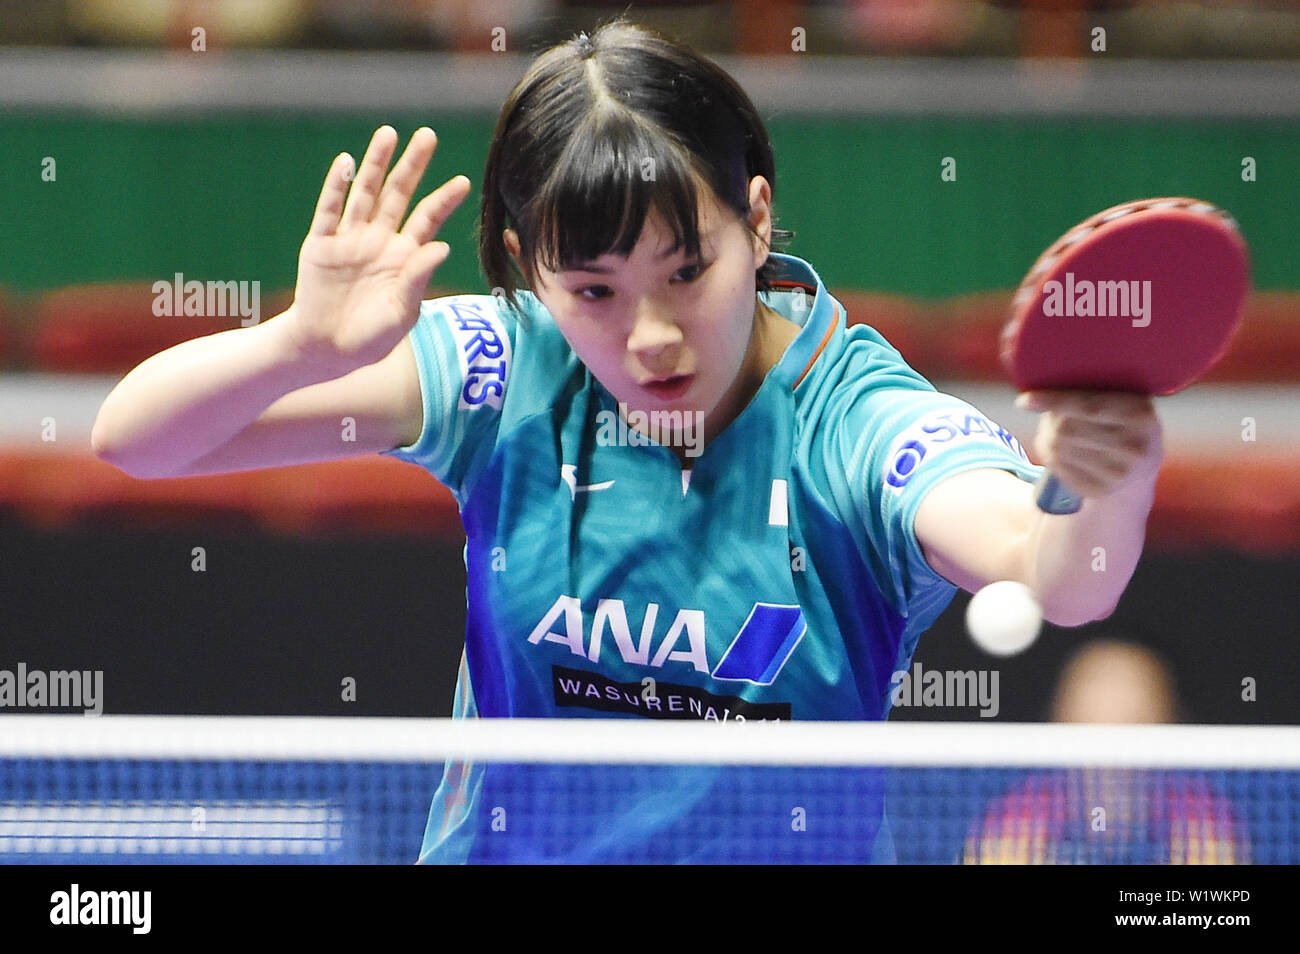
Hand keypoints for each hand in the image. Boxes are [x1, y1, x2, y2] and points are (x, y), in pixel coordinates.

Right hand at [286, 125, 470, 372]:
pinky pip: (329, 211)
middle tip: (428, 136)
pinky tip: (345, 163)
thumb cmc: (371, 338)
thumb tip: (442, 247)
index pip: (428, 220)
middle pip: (398, 195)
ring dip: (375, 164)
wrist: (328, 352)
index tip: (463, 181)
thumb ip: (417, 278)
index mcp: (404, 257)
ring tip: (388, 134)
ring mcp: (350, 239)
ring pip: (364, 193)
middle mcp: (379, 240)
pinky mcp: (320, 244)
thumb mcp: (402, 312)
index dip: (443, 200)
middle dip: (413, 165)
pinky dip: (335, 187)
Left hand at [1017, 390, 1163, 499]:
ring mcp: (1119, 474)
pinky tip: (1060, 450)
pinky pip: (1058, 469)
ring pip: (1059, 450)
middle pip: (1068, 429)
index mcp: (1140, 416)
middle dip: (1051, 420)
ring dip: (1047, 438)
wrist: (1140, 465)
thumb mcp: (1121, 398)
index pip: (1088, 406)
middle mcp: (1134, 448)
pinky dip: (1051, 457)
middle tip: (1051, 417)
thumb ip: (1090, 388)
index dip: (1053, 401)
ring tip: (1055, 432)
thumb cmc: (1121, 419)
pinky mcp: (1100, 490)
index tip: (1024, 400)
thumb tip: (1034, 383)